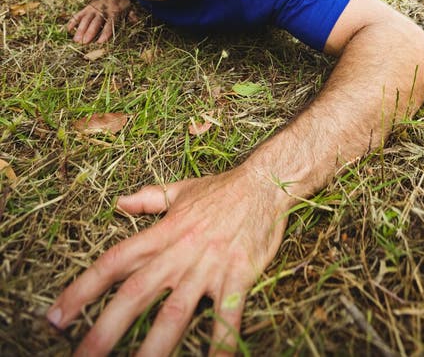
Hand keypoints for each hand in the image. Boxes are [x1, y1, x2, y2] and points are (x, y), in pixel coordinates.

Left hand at [46, 167, 287, 355]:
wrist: (266, 183)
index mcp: (163, 232)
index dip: (82, 289)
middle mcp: (180, 252)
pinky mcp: (237, 277)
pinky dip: (220, 344)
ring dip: (153, 347)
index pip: (114, 262)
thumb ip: (149, 198)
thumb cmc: (223, 188)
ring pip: (175, 312)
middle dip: (106, 329)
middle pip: (136, 293)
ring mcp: (208, 267)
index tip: (55, 317)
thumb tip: (117, 202)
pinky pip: (227, 317)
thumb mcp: (182, 189)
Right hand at [67, 0, 131, 43]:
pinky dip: (73, 21)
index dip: (105, 32)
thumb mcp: (129, 10)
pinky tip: (68, 30)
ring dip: (80, 29)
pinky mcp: (87, 8)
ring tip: (75, 40)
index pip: (110, 23)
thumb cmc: (122, 6)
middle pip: (95, 22)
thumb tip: (136, 20)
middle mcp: (103, 9)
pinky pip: (78, 14)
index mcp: (114, 11)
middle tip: (84, 43)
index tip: (100, 42)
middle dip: (89, 32)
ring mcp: (93, 8)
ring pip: (86, 19)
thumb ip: (131, 16)